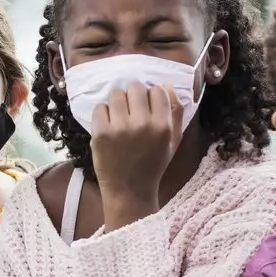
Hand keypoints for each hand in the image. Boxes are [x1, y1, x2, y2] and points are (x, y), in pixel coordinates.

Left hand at [90, 83, 182, 229]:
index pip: (157, 90)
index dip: (151, 97)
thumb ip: (176, 112)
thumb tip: (166, 84)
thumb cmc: (153, 165)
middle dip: (133, 96)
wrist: (130, 192)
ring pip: (116, 94)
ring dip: (117, 103)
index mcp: (163, 126)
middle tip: (131, 111)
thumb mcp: (173, 140)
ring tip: (119, 118)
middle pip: (135, 87)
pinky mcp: (100, 134)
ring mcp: (120, 128)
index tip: (147, 108)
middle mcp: (142, 124)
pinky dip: (103, 115)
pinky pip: (100, 108)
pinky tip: (109, 127)